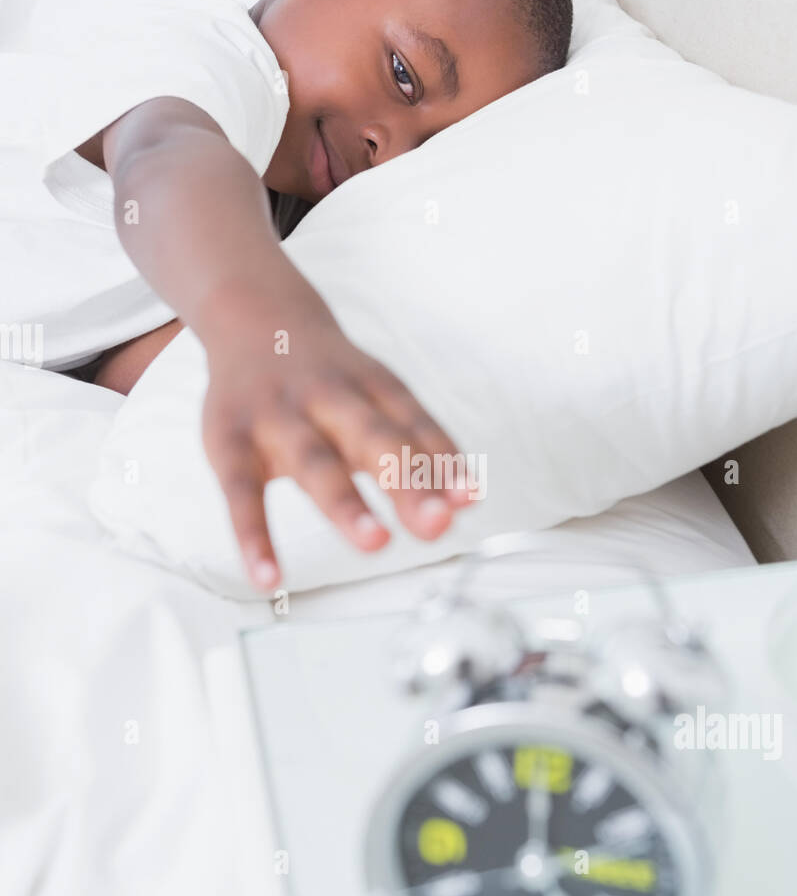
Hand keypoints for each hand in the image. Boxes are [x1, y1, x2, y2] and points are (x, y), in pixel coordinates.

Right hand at [199, 258, 472, 589]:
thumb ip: (420, 447)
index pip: (412, 422)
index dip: (442, 461)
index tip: (467, 499)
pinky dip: (254, 537)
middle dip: (405, 479)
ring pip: (313, 461)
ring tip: (375, 541)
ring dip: (345, 502)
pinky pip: (240, 494)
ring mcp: (275, 417)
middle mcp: (326, 395)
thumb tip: (468, 501)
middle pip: (370, 437)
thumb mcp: (377, 396)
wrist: (253, 319)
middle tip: (435, 523)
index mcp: (371, 384)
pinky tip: (269, 576)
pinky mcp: (228, 442)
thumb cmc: (327, 376)